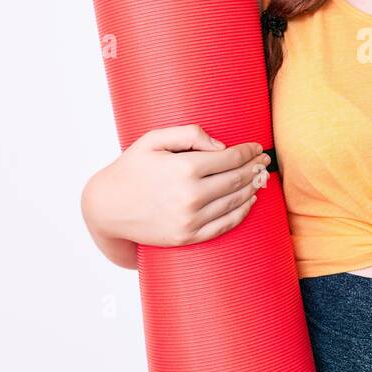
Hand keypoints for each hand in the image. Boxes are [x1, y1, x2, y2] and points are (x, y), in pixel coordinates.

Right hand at [82, 124, 271, 248]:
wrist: (107, 208)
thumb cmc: (130, 169)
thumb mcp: (153, 140)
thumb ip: (189, 134)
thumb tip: (221, 146)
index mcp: (184, 168)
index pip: (231, 158)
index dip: (248, 152)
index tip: (257, 147)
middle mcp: (191, 195)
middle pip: (237, 179)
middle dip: (255, 168)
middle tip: (264, 161)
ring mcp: (190, 219)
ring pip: (235, 202)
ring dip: (252, 188)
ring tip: (261, 178)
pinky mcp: (188, 237)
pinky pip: (225, 225)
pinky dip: (242, 212)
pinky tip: (249, 201)